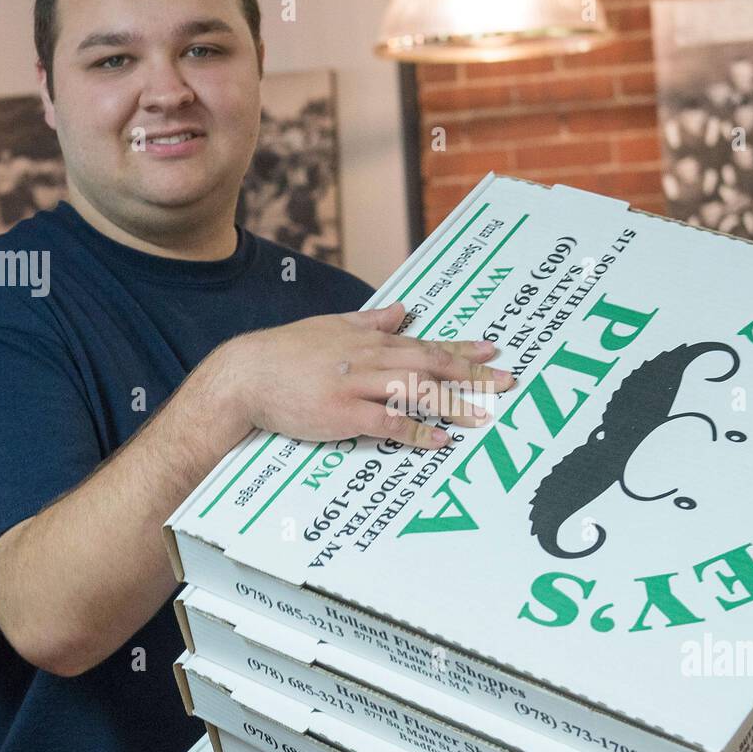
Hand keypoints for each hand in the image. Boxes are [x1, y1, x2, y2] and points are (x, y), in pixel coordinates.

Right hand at [217, 301, 515, 447]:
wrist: (246, 375)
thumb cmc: (286, 353)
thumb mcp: (331, 326)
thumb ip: (370, 320)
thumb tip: (402, 310)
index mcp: (368, 339)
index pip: (424, 342)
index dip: (461, 347)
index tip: (493, 350)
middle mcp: (368, 358)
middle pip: (429, 363)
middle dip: (471, 373)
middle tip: (506, 382)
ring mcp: (356, 385)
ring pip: (415, 391)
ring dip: (451, 403)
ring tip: (482, 417)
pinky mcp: (342, 414)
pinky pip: (388, 423)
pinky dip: (415, 432)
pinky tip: (438, 441)